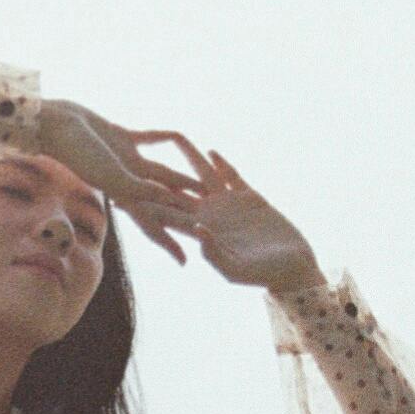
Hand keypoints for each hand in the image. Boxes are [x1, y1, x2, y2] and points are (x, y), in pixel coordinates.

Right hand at [35, 99, 205, 263]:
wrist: (54, 125)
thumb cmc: (77, 153)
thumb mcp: (110, 176)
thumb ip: (138, 188)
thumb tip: (166, 198)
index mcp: (123, 196)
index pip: (151, 225)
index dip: (169, 242)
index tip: (188, 259)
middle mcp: (125, 182)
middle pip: (161, 203)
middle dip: (183, 214)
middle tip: (208, 225)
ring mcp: (123, 160)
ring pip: (160, 173)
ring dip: (181, 179)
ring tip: (204, 185)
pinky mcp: (119, 137)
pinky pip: (147, 138)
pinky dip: (161, 137)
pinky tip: (178, 135)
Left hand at [131, 137, 323, 291]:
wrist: (293, 269)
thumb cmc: (264, 276)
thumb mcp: (236, 270)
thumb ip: (214, 252)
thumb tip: (196, 229)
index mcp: (201, 231)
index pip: (167, 213)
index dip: (145, 202)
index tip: (121, 190)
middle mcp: (211, 215)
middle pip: (178, 189)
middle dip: (158, 175)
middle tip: (136, 156)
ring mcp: (230, 205)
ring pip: (204, 175)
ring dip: (190, 158)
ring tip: (176, 136)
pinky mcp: (251, 198)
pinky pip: (232, 176)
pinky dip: (221, 164)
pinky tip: (210, 150)